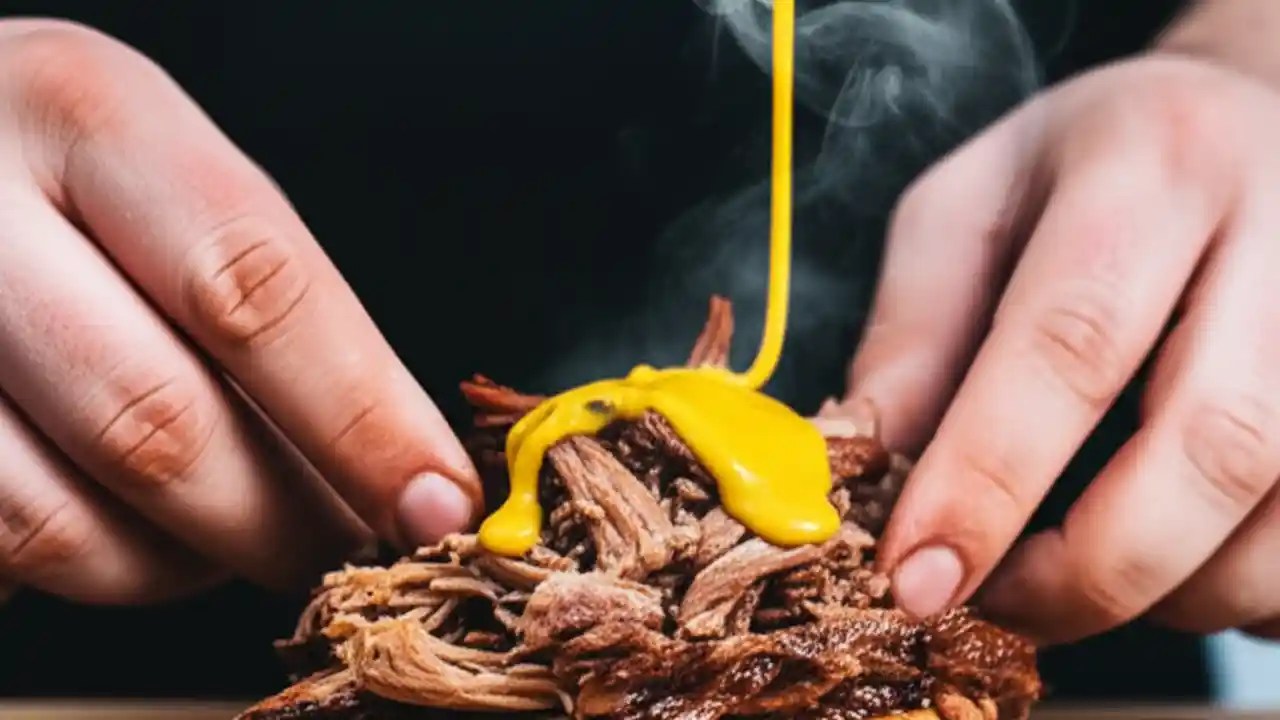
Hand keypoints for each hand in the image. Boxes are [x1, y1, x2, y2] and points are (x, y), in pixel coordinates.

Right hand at [0, 21, 479, 604]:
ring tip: (233, 534)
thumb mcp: (168, 175)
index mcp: (91, 115)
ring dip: (185, 564)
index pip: (254, 291)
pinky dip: (92, 565)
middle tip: (345, 544)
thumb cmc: (70, 173)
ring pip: (64, 519)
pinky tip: (131, 528)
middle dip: (282, 520)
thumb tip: (397, 459)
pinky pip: (0, 549)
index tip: (436, 501)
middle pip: (159, 424)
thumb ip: (264, 295)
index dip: (362, 423)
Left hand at [842, 52, 1279, 643]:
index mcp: (1151, 169)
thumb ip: (913, 332)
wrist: (1253, 121)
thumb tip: (868, 465)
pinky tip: (1179, 559)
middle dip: (1089, 570)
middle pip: (1212, 445)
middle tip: (1001, 605)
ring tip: (1080, 578)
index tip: (920, 577)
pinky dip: (1244, 592)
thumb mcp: (968, 210)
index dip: (987, 480)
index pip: (1071, 341)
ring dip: (1168, 595)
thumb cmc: (1091, 173)